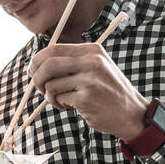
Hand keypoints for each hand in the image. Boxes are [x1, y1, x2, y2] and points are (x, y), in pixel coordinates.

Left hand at [28, 42, 148, 140]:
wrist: (132, 114)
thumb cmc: (109, 92)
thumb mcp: (97, 68)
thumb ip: (73, 62)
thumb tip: (38, 64)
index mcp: (92, 51)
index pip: (55, 49)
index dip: (38, 60)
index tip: (32, 70)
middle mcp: (92, 62)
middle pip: (48, 64)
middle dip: (37, 78)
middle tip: (39, 88)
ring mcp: (89, 80)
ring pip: (51, 84)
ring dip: (50, 96)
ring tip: (62, 101)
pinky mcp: (86, 98)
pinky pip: (59, 99)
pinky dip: (60, 105)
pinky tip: (71, 107)